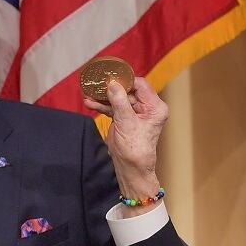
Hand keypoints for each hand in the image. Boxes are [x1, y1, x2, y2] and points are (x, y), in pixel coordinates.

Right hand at [85, 77, 165, 205]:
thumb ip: (120, 102)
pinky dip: (102, 106)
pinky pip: (113, 108)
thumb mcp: (126, 122)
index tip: (111, 78)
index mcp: (155, 107)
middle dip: (111, 88)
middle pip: (128, 90)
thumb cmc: (135, 149)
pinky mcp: (124, 119)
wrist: (130, 167)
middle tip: (97, 84)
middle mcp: (147, 108)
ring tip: (89, 93)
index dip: (125, 81)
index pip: (140, 85)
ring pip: (118, 99)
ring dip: (103, 97)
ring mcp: (135, 113)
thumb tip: (113, 84)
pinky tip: (90, 103)